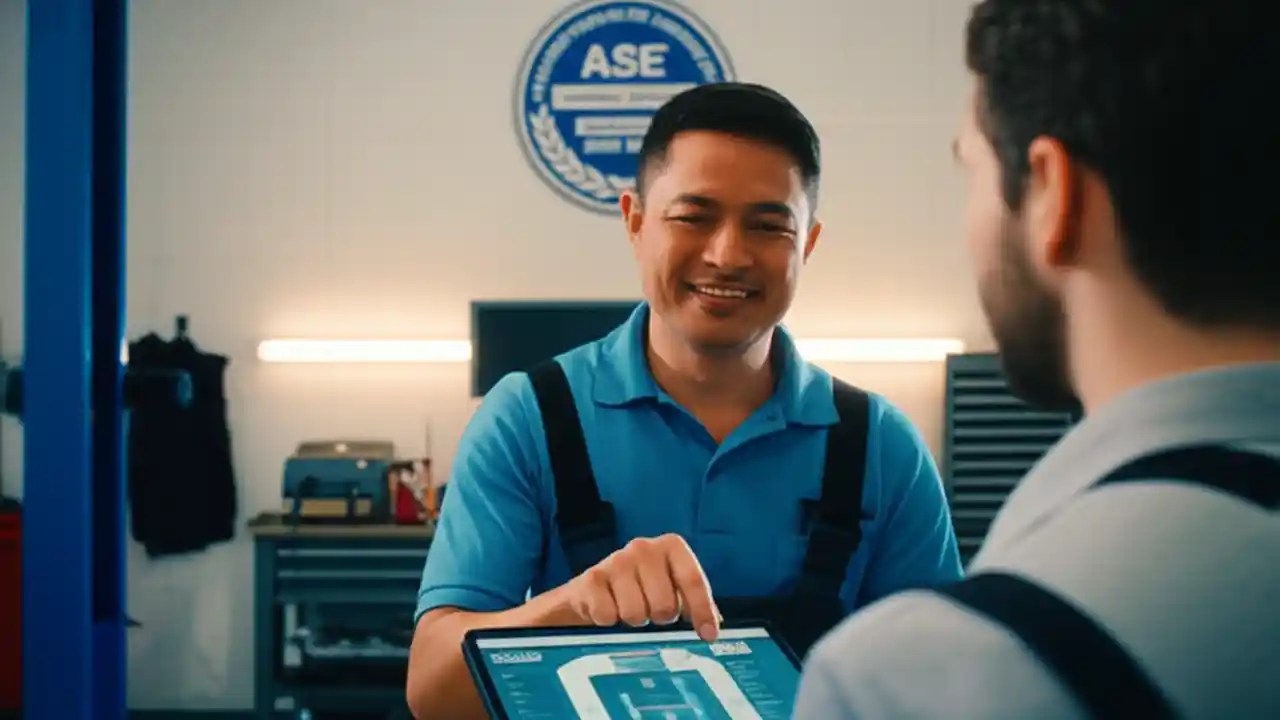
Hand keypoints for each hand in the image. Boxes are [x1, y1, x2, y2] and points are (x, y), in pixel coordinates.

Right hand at [565, 534, 720, 641]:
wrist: (591, 590)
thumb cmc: (640, 589)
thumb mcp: (671, 588)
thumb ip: (694, 603)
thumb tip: (714, 628)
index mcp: (670, 546)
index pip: (692, 579)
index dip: (702, 610)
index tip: (708, 635)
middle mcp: (643, 547)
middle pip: (665, 604)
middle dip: (660, 617)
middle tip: (652, 611)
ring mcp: (616, 560)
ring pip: (636, 613)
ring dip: (634, 620)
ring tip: (629, 608)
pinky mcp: (592, 578)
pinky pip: (609, 616)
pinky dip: (609, 621)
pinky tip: (608, 608)